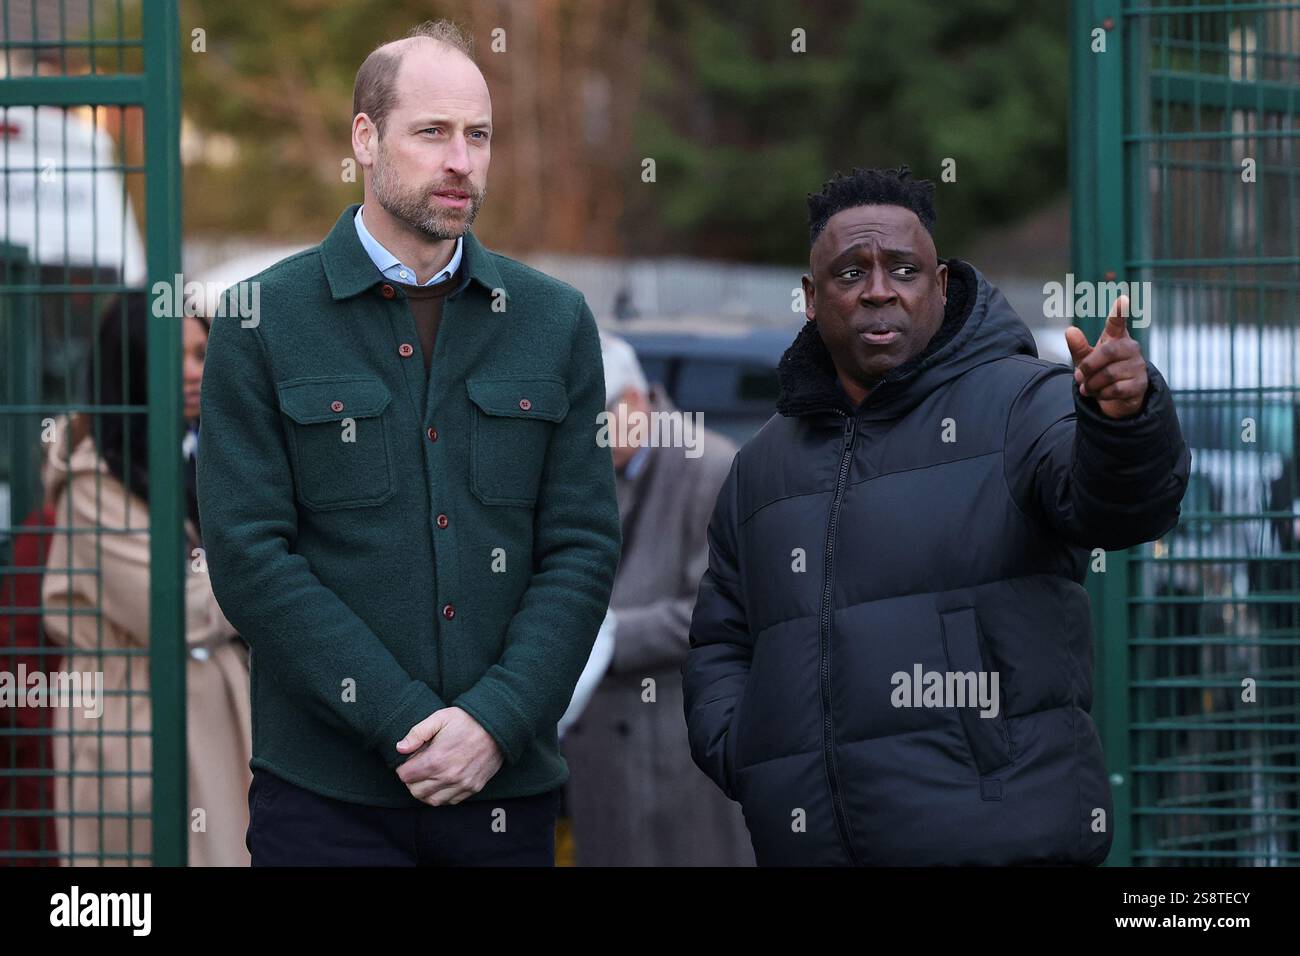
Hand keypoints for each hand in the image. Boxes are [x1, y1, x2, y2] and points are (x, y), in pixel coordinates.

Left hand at [394, 706, 502, 805]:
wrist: (498, 726)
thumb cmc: (467, 720)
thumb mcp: (439, 718)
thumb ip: (417, 733)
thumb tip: (400, 748)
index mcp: (436, 759)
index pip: (405, 776)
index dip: (403, 768)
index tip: (408, 761)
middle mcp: (448, 776)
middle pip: (416, 791)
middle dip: (411, 782)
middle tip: (416, 770)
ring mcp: (462, 784)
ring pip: (432, 801)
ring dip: (425, 792)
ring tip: (428, 778)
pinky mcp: (474, 787)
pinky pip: (451, 801)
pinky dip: (443, 796)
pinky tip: (443, 782)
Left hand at [1064, 294, 1149, 418]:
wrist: (1117, 397)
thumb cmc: (1101, 371)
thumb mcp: (1086, 359)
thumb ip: (1078, 347)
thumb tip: (1070, 331)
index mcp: (1116, 337)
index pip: (1117, 322)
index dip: (1119, 311)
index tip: (1123, 298)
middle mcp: (1130, 348)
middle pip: (1107, 352)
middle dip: (1088, 367)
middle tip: (1078, 377)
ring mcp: (1138, 365)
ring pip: (1109, 374)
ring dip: (1092, 384)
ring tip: (1088, 388)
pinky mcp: (1140, 384)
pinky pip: (1115, 389)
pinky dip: (1102, 395)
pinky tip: (1100, 394)